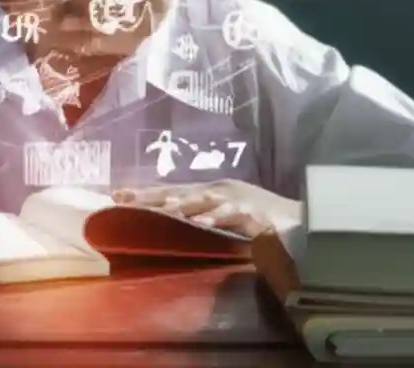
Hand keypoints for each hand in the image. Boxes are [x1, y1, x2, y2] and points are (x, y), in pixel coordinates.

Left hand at [112, 178, 300, 238]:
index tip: (116, 195)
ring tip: (160, 209)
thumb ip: (199, 217)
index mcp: (209, 191)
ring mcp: (234, 199)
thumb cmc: (257, 218)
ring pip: (202, 200)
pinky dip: (217, 218)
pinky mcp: (252, 212)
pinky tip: (203, 223)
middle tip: (123, 199)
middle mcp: (217, 190)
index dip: (144, 194)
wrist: (297, 219)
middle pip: (178, 193)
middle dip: (150, 197)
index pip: (170, 191)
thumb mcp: (222, 215)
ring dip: (181, 204)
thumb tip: (171, 224)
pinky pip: (232, 215)